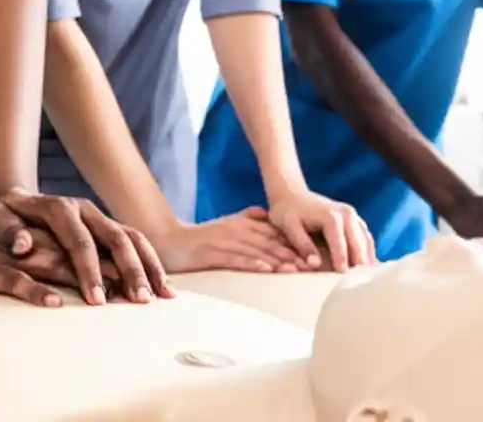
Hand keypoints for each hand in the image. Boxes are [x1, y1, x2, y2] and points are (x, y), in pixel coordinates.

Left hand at [0, 191, 171, 304]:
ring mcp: (99, 216)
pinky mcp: (107, 226)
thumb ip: (5, 229)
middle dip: (130, 270)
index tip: (96, 301)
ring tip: (161, 296)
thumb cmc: (1, 216)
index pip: (79, 241)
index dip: (89, 271)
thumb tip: (22, 246)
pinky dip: (152, 262)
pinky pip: (136, 242)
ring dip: (149, 266)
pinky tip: (163, 286)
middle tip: (139, 301)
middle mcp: (84, 209)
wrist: (14, 201)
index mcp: (58, 207)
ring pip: (132, 237)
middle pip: (116, 237)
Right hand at [150, 207, 303, 273]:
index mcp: (242, 223)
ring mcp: (225, 242)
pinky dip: (252, 263)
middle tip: (310, 264)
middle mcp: (236, 230)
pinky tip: (266, 269)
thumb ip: (245, 217)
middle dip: (291, 252)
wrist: (170, 241)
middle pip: (269, 241)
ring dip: (277, 259)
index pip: (273, 232)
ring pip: (256, 250)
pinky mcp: (213, 253)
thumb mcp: (225, 222)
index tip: (311, 252)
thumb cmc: (200, 236)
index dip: (293, 242)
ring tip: (295, 268)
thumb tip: (265, 213)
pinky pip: (236, 259)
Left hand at [268, 191, 377, 271]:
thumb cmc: (287, 212)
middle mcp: (347, 214)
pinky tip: (366, 271)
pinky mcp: (356, 221)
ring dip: (367, 261)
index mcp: (331, 216)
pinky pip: (366, 239)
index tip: (343, 278)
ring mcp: (354, 217)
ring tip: (365, 282)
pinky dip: (368, 254)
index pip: (340, 244)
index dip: (342, 262)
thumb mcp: (289, 227)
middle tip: (358, 286)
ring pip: (366, 243)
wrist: (292, 194)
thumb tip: (314, 264)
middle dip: (358, 265)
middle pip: (358, 245)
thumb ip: (302, 245)